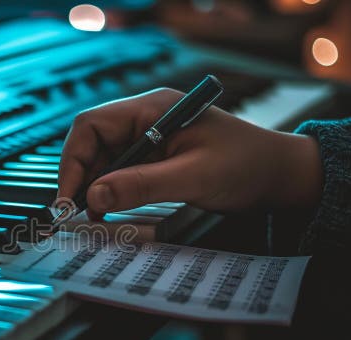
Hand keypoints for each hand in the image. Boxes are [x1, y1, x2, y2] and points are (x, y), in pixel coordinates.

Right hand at [57, 88, 322, 219]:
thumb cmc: (246, 165)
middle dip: (81, 179)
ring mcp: (149, 140)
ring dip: (95, 189)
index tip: (70, 198)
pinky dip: (111, 194)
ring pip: (103, 162)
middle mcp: (145, 120)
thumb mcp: (193, 177)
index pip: (91, 126)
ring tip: (94, 219)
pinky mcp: (154, 159)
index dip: (73, 161)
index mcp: (152, 110)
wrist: (280, 176)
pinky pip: (120, 173)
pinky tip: (111, 212)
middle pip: (92, 145)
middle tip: (76, 214)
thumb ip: (142, 185)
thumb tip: (93, 197)